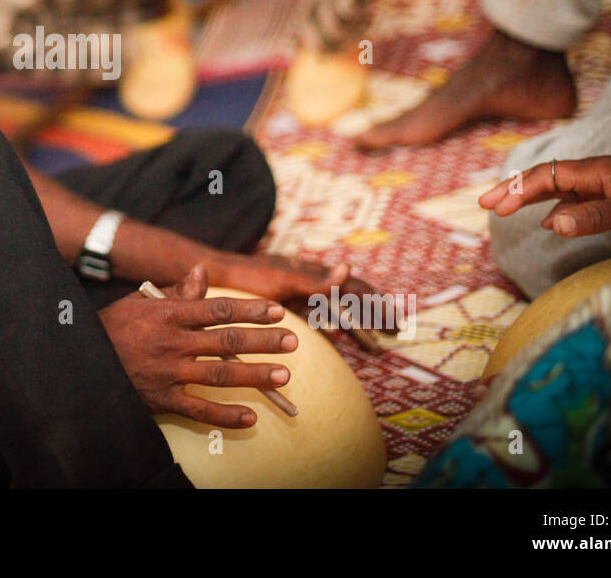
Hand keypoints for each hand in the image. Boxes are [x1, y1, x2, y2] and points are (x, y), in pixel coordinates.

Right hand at [98, 265, 296, 427]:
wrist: (81, 362)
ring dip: (253, 375)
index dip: (249, 310)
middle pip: (226, 340)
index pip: (217, 309)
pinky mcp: (161, 400)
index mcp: (168, 314)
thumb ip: (175, 293)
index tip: (276, 311)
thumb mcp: (140, 303)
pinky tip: (250, 418)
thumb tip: (202, 273)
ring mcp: (168, 373)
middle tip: (293, 341)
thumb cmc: (113, 328)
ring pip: (218, 374)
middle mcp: (172, 343)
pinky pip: (199, 410)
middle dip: (262, 340)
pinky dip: (225, 416)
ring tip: (283, 375)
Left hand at [208, 254, 397, 335]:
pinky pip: (318, 319)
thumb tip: (348, 268)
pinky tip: (343, 341)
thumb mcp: (281, 279)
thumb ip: (314, 280)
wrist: (215, 278)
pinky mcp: (288, 307)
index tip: (395, 318)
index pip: (353, 288)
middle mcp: (310, 283)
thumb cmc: (246, 277)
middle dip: (373, 313)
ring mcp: (300, 295)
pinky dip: (335, 330)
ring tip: (378, 342)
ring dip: (358, 325)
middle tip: (396, 329)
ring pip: (337, 312)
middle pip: (350, 299)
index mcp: (313, 275)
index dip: (375, 302)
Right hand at [478, 156, 610, 236]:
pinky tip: (549, 223)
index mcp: (592, 171)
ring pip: (554, 188)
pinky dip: (552, 209)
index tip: (492, 206)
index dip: (515, 190)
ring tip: (504, 210)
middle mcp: (592, 174)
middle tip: (484, 204)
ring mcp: (600, 185)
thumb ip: (592, 216)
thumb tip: (550, 225)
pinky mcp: (609, 196)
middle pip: (543, 178)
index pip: (543, 177)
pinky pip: (571, 200)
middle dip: (512, 190)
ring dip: (528, 198)